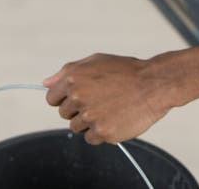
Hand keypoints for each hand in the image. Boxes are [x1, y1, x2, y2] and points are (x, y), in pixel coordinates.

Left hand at [43, 53, 169, 143]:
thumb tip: (45, 82)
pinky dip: (100, 132)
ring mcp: (90, 116)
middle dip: (77, 109)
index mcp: (73, 78)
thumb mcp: (95, 61)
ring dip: (89, 121)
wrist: (153, 84)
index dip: (64, 98)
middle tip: (99, 99)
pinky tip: (114, 117)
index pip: (52, 98)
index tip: (77, 97)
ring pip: (76, 127)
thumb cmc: (125, 70)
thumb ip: (67, 71)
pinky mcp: (103, 132)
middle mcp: (78, 97)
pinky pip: (91, 138)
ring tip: (108, 107)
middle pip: (64, 114)